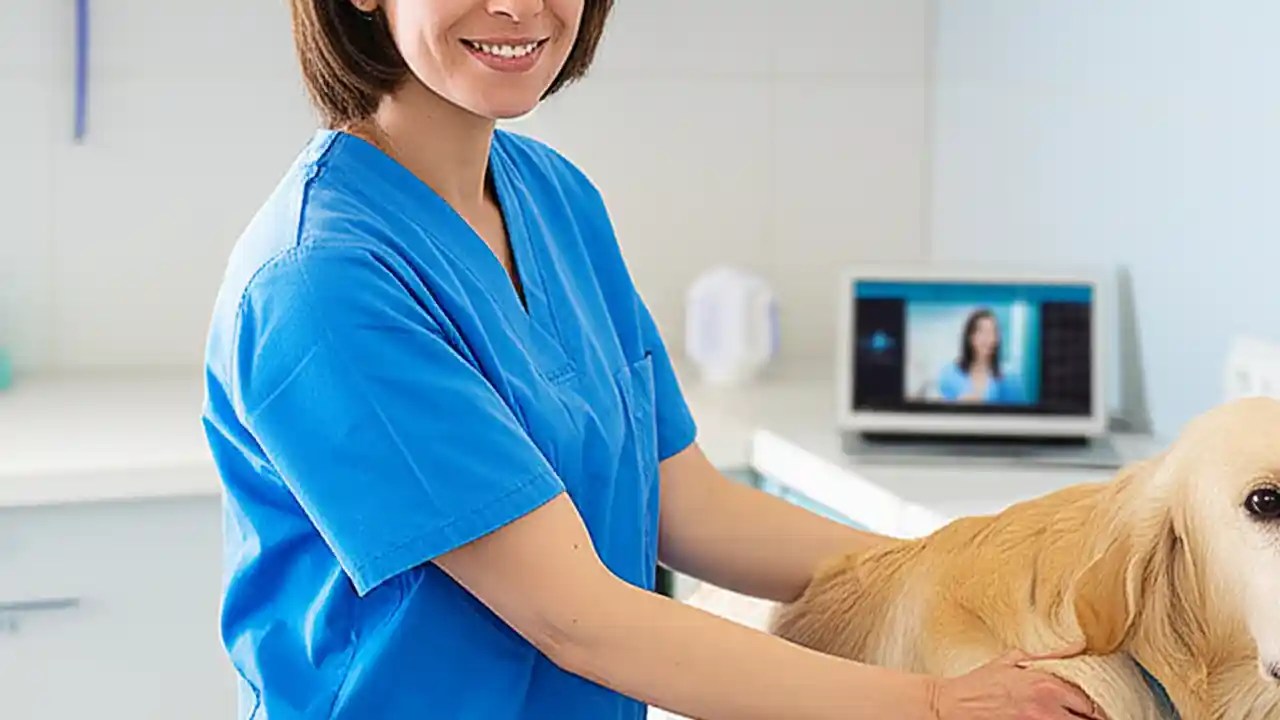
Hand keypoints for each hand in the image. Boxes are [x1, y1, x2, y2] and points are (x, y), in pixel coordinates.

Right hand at [927, 643, 1106, 719]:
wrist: (953, 705)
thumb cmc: (979, 684)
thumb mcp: (1011, 660)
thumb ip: (1046, 656)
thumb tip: (1076, 646)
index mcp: (1046, 685)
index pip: (1089, 703)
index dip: (1094, 710)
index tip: (1094, 712)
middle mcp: (1046, 708)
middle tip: (1087, 718)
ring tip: (1071, 719)